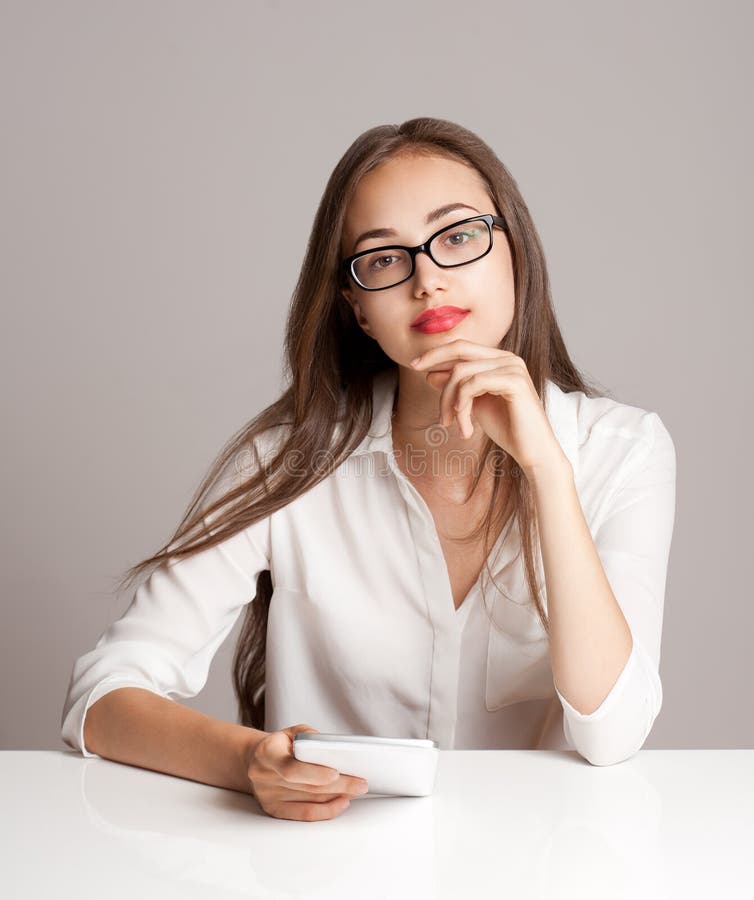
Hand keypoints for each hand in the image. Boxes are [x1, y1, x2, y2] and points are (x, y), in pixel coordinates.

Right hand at [244, 723, 368, 820]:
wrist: (256, 760)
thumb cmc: (280, 745)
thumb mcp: (292, 732)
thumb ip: (310, 738)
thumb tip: (334, 750)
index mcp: (267, 753)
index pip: (291, 768)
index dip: (315, 773)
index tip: (337, 773)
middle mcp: (264, 777)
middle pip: (307, 787)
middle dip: (338, 786)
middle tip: (361, 783)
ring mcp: (268, 796)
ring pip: (309, 800)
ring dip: (337, 796)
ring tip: (356, 790)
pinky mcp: (274, 810)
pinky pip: (304, 814)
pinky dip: (326, 810)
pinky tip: (342, 802)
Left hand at [410, 339, 568, 475]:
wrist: (533, 452)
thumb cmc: (507, 429)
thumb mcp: (473, 404)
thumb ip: (456, 388)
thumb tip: (431, 373)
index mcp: (499, 359)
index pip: (461, 346)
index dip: (436, 353)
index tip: (415, 364)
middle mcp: (508, 357)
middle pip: (459, 350)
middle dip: (435, 365)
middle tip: (419, 377)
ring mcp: (513, 367)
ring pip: (462, 372)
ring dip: (449, 401)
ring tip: (451, 424)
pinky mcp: (515, 381)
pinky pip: (474, 384)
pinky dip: (462, 405)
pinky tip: (464, 426)